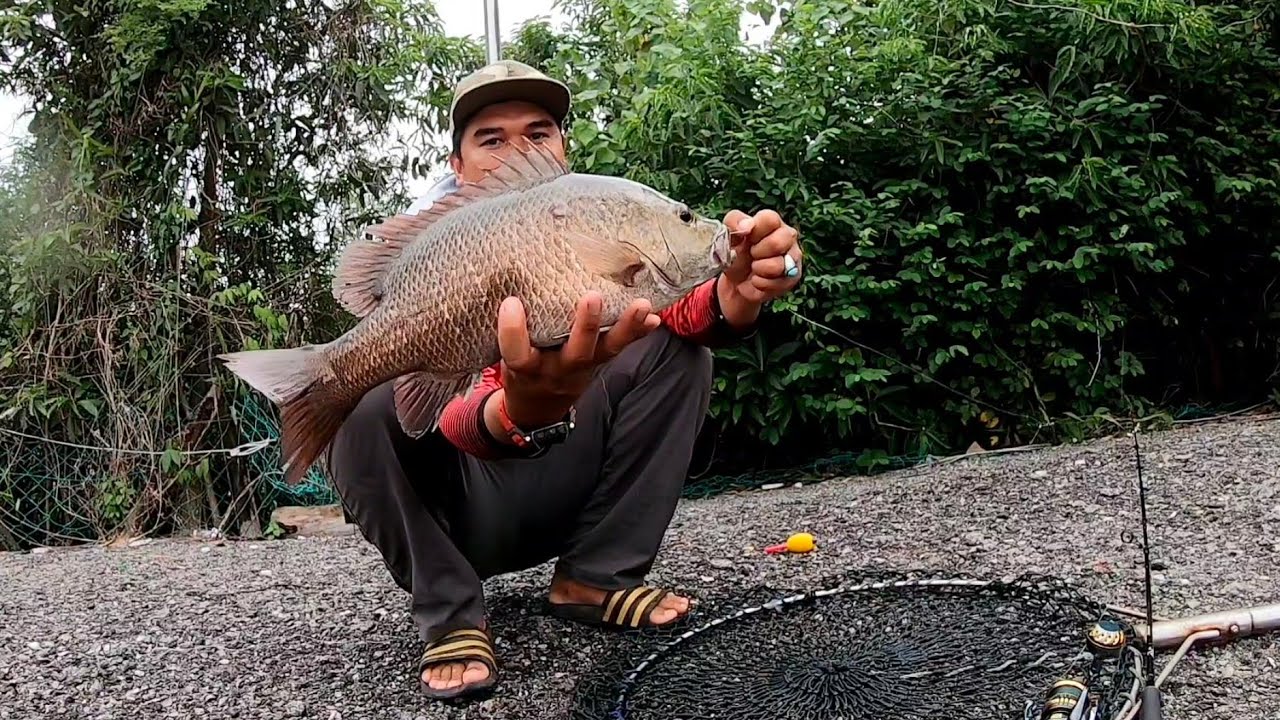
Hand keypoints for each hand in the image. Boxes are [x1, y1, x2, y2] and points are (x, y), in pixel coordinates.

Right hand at [487, 291, 660, 431]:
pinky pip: (620, 349)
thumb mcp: (505, 355)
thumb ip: (512, 330)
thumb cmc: (519, 368)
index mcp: (525, 368)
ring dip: (626, 327)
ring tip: (641, 306)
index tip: (511, 302)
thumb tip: (512, 282)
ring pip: (607, 350)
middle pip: (575, 353)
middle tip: (591, 297)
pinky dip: (639, 332)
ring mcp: (582, 368)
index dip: (512, 330)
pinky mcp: (599, 363)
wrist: (538, 405)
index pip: (516, 352)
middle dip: (585, 326)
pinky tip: (655, 318)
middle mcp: (556, 370)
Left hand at [717, 209, 802, 326]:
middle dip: (756, 252)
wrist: (737, 281)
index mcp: (772, 222)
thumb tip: (746, 226)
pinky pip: (777, 283)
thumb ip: (733, 222)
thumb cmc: (736, 253)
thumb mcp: (728, 235)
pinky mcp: (794, 276)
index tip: (744, 238)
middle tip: (751, 254)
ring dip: (758, 269)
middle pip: (777, 243)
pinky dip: (761, 283)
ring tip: (754, 267)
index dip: (754, 231)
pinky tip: (757, 280)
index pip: (770, 219)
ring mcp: (793, 256)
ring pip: (778, 265)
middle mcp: (787, 235)